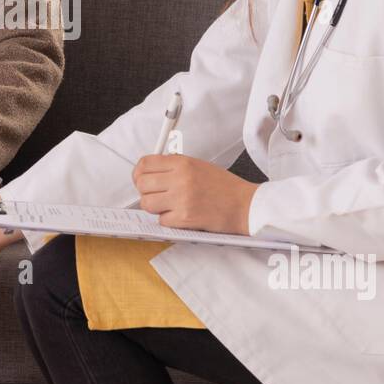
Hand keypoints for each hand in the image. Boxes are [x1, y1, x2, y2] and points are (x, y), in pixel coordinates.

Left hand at [132, 154, 258, 234]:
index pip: (145, 164)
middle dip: (145, 192)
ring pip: (147, 204)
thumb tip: (149, 171)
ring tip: (169, 206)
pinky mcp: (185, 218)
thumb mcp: (198, 165)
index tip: (141, 179)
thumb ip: (174, 166)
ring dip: (155, 207)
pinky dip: (168, 220)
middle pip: (142, 184)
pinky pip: (161, 220)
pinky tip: (180, 215)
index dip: (138, 173)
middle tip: (155, 195)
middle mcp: (180, 179)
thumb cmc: (224, 187)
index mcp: (183, 163)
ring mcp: (182, 199)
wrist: (245, 205)